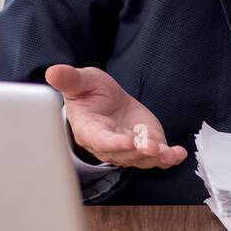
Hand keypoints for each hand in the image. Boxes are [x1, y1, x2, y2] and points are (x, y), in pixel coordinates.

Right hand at [45, 65, 187, 168]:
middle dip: (139, 152)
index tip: (128, 141)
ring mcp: (128, 149)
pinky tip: (179, 154)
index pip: (101, 141)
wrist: (106, 100)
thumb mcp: (80, 81)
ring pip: (142, 159)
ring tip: (170, 153)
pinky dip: (169, 157)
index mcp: (89, 130)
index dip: (114, 144)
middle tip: (152, 147)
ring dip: (157, 157)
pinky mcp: (145, 147)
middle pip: (124, 154)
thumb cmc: (89, 92)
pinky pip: (157, 157)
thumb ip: (69, 79)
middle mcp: (109, 145)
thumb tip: (52, 71)